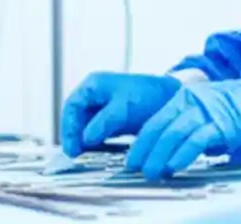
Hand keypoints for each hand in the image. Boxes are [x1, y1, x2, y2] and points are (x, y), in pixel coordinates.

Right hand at [60, 72, 182, 156]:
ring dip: (84, 140)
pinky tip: (98, 151)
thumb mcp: (123, 108)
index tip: (72, 148)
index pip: (71, 107)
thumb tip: (85, 139)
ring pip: (85, 125)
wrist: (172, 97)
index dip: (68, 128)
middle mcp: (95, 94)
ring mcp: (103, 106)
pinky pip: (97, 131)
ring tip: (85, 155)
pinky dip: (95, 141)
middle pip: (75, 117)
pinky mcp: (112, 118)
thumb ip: (102, 123)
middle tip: (76, 155)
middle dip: (74, 135)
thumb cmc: (148, 96)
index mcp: (93, 85)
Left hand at [126, 79, 240, 179]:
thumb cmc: (236, 109)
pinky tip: (175, 165)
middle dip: (146, 150)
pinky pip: (197, 139)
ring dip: (160, 155)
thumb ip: (187, 125)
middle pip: (160, 127)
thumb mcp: (205, 111)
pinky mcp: (222, 123)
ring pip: (174, 133)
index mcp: (184, 97)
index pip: (156, 120)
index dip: (142, 141)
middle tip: (137, 168)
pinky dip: (183, 154)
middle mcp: (192, 101)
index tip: (133, 158)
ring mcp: (207, 111)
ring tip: (153, 172)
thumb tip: (169, 152)